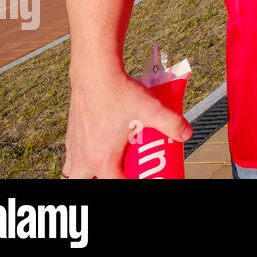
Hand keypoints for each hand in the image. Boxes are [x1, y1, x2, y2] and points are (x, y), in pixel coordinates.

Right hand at [62, 73, 191, 178]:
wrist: (94, 73)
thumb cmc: (119, 92)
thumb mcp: (151, 109)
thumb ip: (171, 123)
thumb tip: (186, 133)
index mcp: (102, 159)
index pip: (115, 182)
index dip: (130, 179)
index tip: (139, 173)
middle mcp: (83, 157)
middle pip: (87, 181)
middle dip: (103, 178)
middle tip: (121, 169)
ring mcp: (74, 145)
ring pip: (74, 170)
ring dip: (88, 170)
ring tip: (106, 159)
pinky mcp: (70, 133)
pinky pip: (72, 154)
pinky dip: (81, 155)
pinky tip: (96, 142)